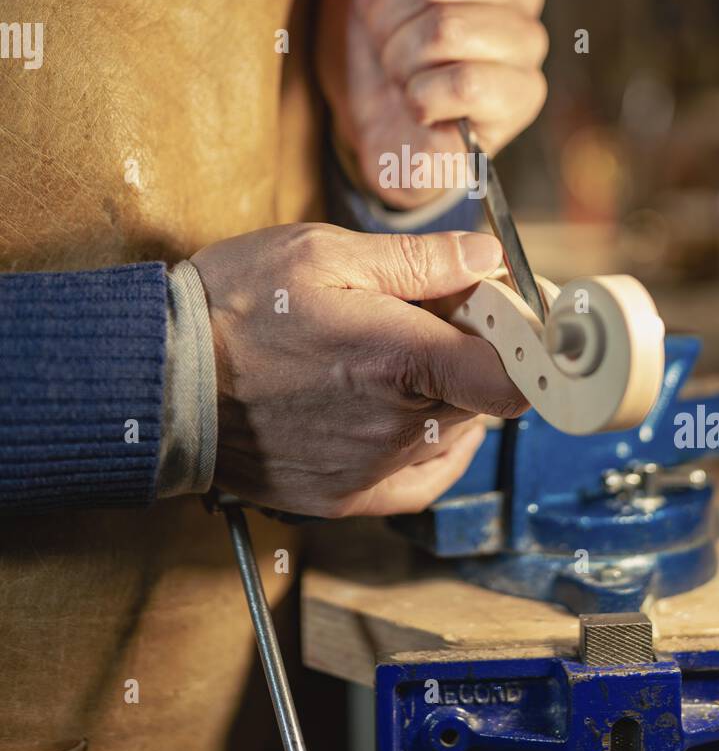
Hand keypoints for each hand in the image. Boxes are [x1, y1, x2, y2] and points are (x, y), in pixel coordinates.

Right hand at [190, 223, 527, 515]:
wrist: (158, 381)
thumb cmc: (233, 310)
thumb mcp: (323, 254)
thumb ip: (418, 262)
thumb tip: (485, 258)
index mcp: (401, 361)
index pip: (514, 378)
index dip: (528, 348)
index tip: (513, 321)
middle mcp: (395, 426)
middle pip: (482, 398)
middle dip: (472, 353)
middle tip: (427, 315)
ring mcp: (370, 469)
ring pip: (450, 433)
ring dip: (442, 396)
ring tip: (385, 357)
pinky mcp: (344, 497)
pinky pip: (420, 478)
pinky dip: (428, 446)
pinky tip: (406, 413)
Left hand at [319, 0, 547, 208]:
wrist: (386, 129)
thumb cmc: (385, 52)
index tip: (379, 12)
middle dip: (387, 25)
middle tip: (389, 54)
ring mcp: (526, 45)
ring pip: (447, 30)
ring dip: (403, 62)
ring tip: (407, 78)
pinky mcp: (521, 97)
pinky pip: (463, 84)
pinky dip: (422, 98)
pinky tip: (423, 106)